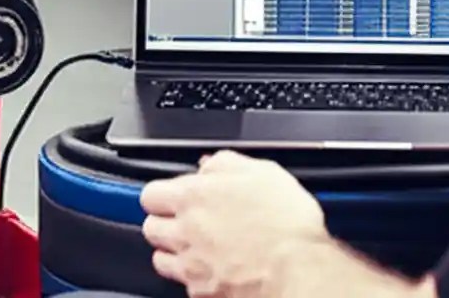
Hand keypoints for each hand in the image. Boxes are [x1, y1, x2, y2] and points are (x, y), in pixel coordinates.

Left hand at [139, 150, 324, 296]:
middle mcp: (185, 231)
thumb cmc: (285, 222)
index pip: (151, 193)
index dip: (162, 194)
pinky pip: (186, 284)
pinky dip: (196, 279)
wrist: (298, 269)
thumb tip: (207, 164)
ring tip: (196, 248)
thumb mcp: (262, 172)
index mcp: (193, 196)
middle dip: (164, 223)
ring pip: (160, 258)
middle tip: (186, 222)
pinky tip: (214, 270)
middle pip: (151, 226)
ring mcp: (191, 265)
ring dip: (173, 252)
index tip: (175, 197)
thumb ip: (226, 163)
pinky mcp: (202, 292)